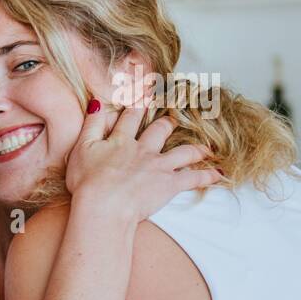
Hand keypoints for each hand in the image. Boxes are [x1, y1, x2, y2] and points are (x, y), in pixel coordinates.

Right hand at [64, 100, 220, 221]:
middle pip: (160, 130)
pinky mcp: (169, 184)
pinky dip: (208, 175)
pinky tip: (219, 173)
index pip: (130, 117)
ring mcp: (159, 166)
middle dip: (168, 123)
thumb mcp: (81, 149)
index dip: (137, 104)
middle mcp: (143, 150)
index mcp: (121, 141)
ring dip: (196, 148)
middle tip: (173, 119)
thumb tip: (96, 102)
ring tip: (206, 148)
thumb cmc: (87, 182)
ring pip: (184, 152)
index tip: (145, 94)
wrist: (103, 206)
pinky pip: (194, 178)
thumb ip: (91, 124)